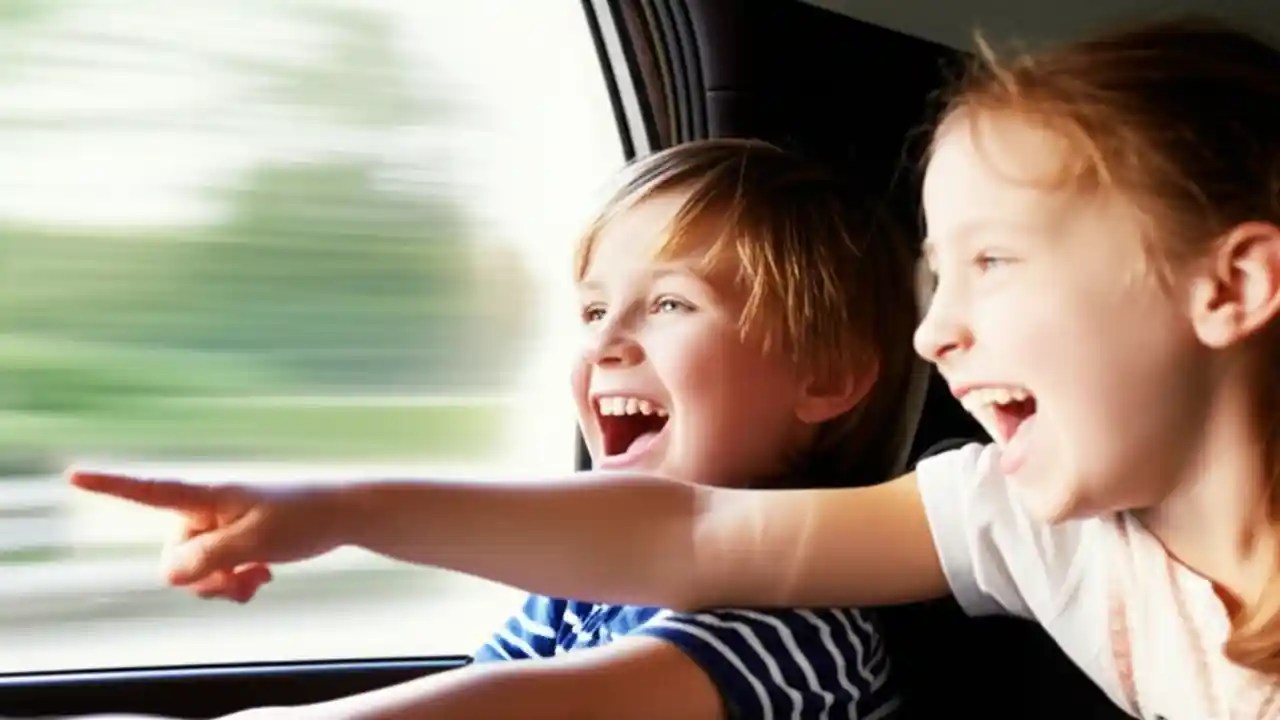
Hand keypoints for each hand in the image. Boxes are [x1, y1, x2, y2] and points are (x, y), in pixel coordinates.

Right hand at [68, 469, 347, 602]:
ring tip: (258, 575)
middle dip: (202, 577)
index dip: (111, 486)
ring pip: (195, 572)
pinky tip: (262, 577)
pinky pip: (215, 573)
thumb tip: (167, 573)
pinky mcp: (234, 541)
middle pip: (174, 556)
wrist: (344, 515)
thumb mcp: (253, 541)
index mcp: (207, 495)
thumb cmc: (302, 517)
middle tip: (242, 576)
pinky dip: (234, 582)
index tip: (73, 475)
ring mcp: (219, 526)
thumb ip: (206, 557)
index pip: (150, 490)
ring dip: (222, 583)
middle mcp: (206, 509)